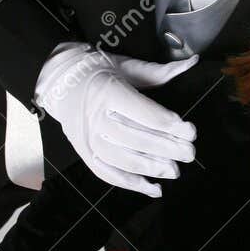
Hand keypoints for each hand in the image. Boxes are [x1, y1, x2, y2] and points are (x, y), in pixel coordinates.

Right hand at [36, 45, 197, 195]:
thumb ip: (159, 71)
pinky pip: (106, 173)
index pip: (145, 114)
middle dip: (167, 149)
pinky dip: (131, 183)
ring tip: (175, 171)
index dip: (171, 125)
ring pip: (121, 159)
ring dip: (151, 168)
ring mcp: (87, 137)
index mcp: (108, 90)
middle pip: (136, 139)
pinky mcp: (83, 151)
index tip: (190, 131)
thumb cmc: (97, 70)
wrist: (58, 81)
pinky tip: (153, 188)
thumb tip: (192, 62)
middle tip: (190, 153)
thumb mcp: (126, 65)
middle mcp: (96, 116)